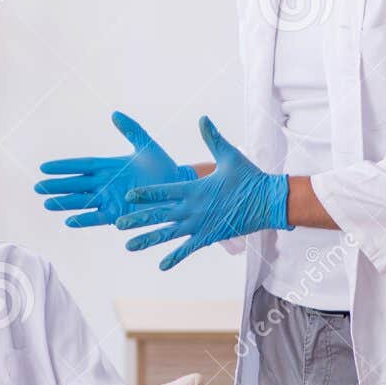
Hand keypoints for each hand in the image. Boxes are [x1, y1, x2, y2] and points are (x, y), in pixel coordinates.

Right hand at [35, 111, 194, 227]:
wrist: (178, 188)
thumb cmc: (163, 167)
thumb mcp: (146, 145)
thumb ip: (131, 130)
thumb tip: (115, 114)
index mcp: (109, 166)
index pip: (81, 166)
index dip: (64, 167)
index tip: (44, 167)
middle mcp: (105, 184)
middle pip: (76, 185)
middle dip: (57, 186)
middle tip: (37, 187)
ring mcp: (110, 200)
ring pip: (82, 202)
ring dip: (65, 203)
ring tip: (46, 203)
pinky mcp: (118, 214)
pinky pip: (97, 217)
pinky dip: (84, 219)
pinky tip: (69, 220)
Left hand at [116, 117, 290, 269]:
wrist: (268, 202)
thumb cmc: (249, 177)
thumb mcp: (229, 156)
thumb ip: (212, 138)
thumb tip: (202, 118)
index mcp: (196, 188)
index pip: (164, 191)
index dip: (146, 194)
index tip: (128, 196)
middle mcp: (194, 208)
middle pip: (160, 215)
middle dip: (137, 220)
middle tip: (117, 224)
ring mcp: (200, 225)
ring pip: (169, 235)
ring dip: (148, 240)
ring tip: (129, 246)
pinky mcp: (209, 237)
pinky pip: (188, 249)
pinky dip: (175, 257)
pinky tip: (161, 265)